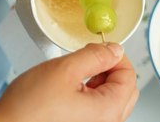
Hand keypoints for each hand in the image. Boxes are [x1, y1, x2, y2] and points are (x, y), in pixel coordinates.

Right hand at [0, 43, 137, 121]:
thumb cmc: (30, 106)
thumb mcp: (66, 70)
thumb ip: (96, 56)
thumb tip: (115, 50)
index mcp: (108, 110)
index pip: (129, 76)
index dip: (117, 56)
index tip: (102, 48)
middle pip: (125, 88)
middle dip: (111, 68)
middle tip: (91, 58)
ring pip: (113, 97)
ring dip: (101, 79)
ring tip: (79, 72)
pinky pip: (101, 107)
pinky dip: (94, 91)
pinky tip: (76, 86)